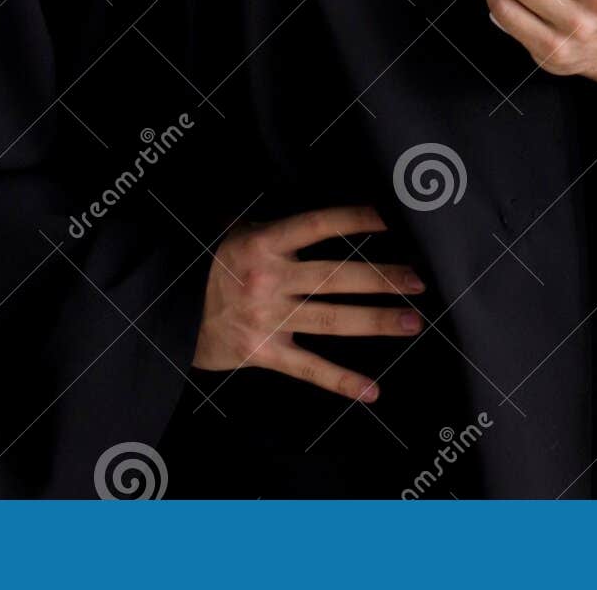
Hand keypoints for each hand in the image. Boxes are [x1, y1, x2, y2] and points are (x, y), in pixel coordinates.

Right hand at [191, 205, 424, 402]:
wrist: (176, 315)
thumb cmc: (218, 266)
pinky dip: (342, 382)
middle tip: (420, 279)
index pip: (317, 225)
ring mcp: (268, 319)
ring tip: (412, 321)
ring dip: (375, 321)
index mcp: (263, 243)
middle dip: (381, 278)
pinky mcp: (266, 353)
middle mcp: (268, 280)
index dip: (354, 219)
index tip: (390, 217)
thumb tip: (319, 204)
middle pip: (335, 277)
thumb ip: (277, 222)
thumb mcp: (238, 232)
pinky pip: (310, 369)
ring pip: (332, 320)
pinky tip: (373, 391)